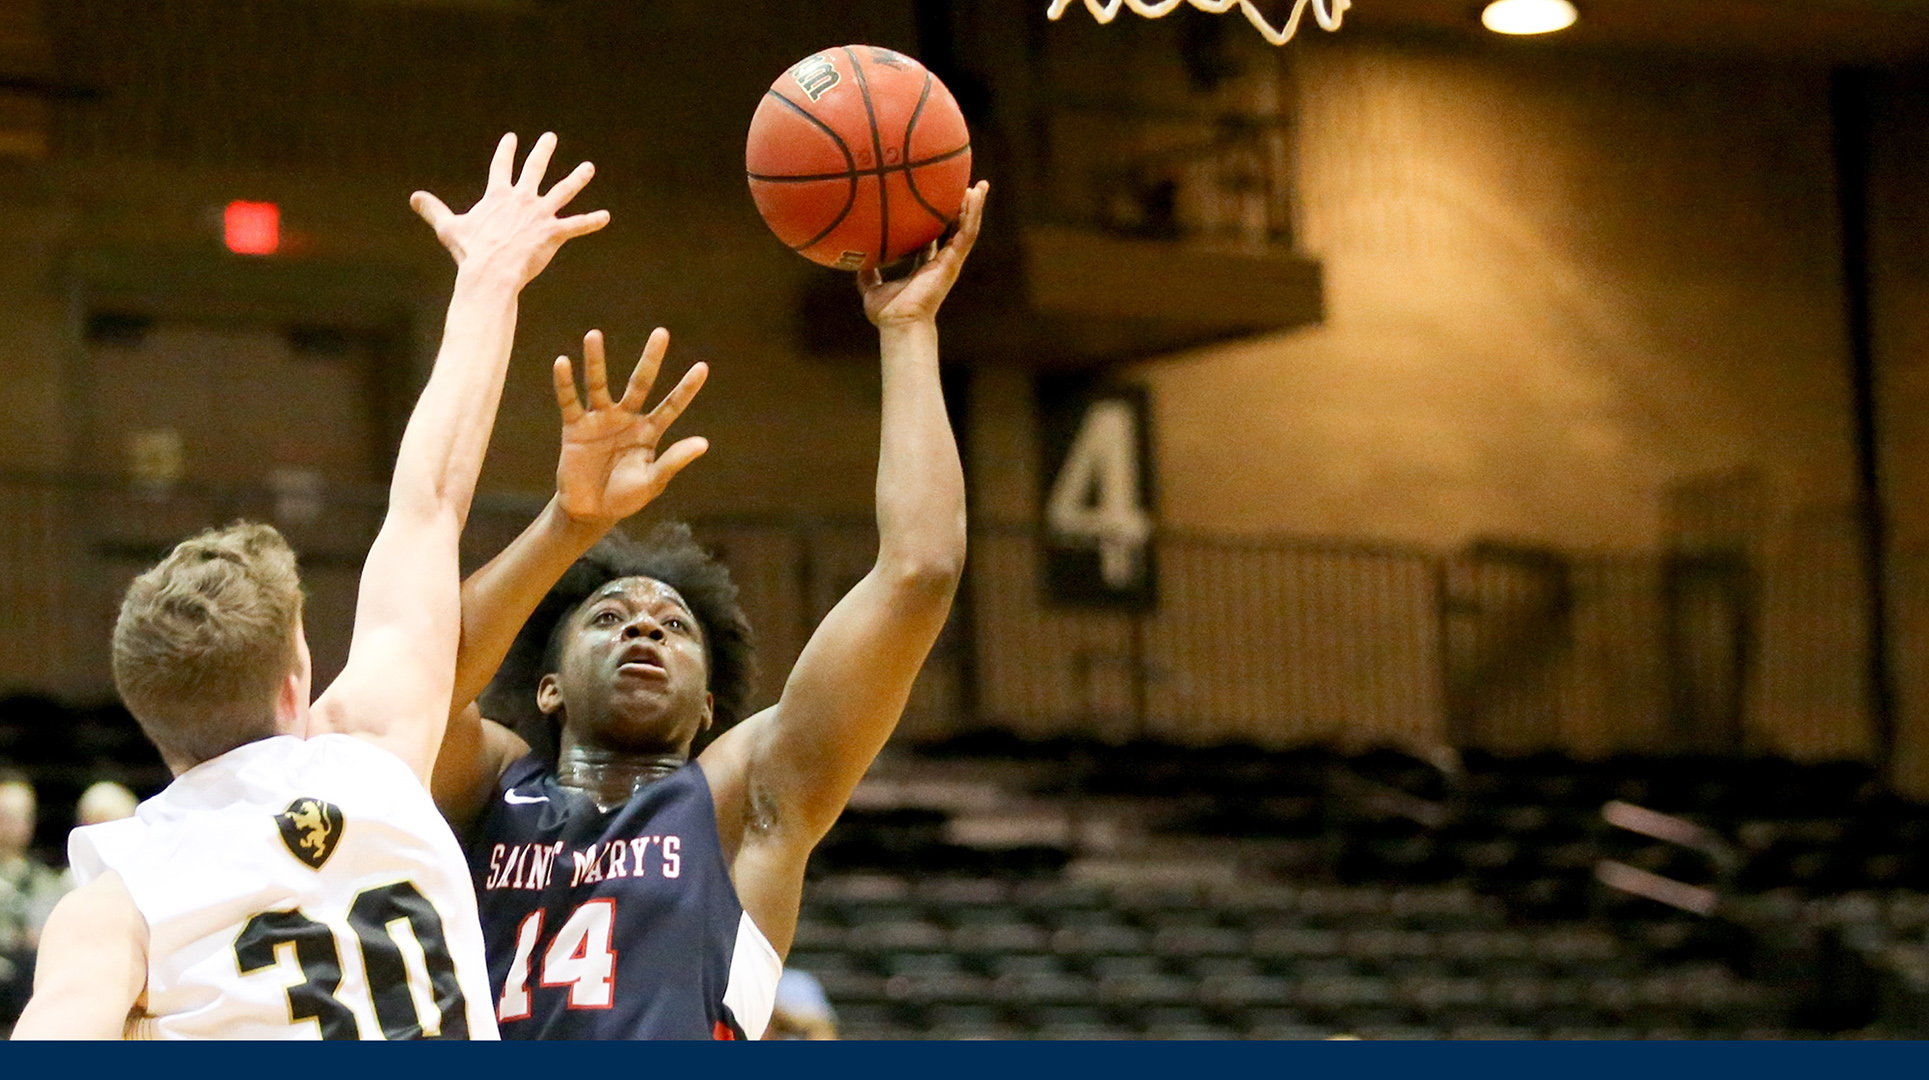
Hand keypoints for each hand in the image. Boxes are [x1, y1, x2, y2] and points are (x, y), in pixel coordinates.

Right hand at [410, 132, 609, 287]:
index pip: (501, 165)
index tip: (512, 137)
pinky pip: (576, 225)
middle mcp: (521, 199)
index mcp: (498, 195)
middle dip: (542, 151)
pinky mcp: (553, 233)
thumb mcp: (449, 228)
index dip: (506, 150)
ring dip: (577, 178)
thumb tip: (414, 197)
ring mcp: (539, 214)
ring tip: (589, 166)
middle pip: (534, 168)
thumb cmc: (470, 252)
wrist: (491, 271)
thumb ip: (434, 210)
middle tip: (550, 137)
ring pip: (563, 191)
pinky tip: (605, 217)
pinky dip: (591, 221)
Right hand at [552, 328, 708, 528]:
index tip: (702, 366)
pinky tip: (563, 362)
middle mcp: (627, 419)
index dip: (686, 388)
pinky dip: (564, 383)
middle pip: (640, 383)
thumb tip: (703, 443)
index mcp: (649, 432)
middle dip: (651, 359)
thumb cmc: (625, 498)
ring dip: (596, 360)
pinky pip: (569, 401)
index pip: (672, 405)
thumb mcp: (652, 482)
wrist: (590, 512)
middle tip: (661, 333)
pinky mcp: (575, 427)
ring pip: (598, 384)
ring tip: (593, 334)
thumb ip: (673, 461)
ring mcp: (600, 420)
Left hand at [860, 181, 987, 327]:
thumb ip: (867, 274)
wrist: (899, 323)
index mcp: (925, 267)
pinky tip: (974, 195)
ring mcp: (950, 262)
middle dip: (962, 210)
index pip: (935, 240)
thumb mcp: (872, 288)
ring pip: (967, 229)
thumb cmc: (888, 313)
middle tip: (967, 188)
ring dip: (974, 207)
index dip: (938, 223)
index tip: (938, 206)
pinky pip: (966, 233)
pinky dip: (972, 213)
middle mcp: (941, 263)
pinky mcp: (953, 261)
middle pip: (955, 231)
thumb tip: (857, 260)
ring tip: (980, 185)